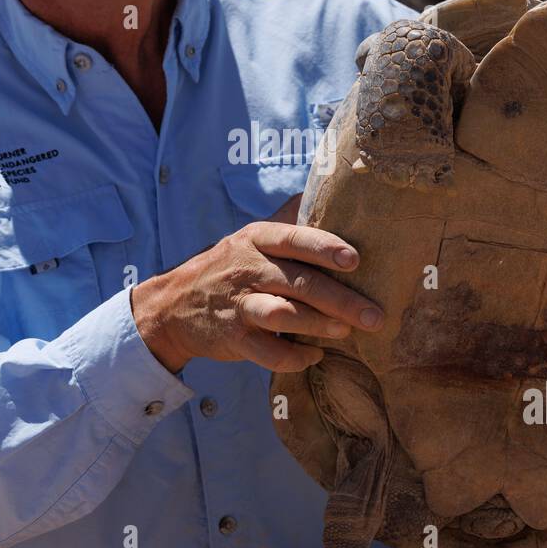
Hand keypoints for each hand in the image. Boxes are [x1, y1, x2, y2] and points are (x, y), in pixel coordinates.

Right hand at [131, 196, 383, 373]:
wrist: (172, 305)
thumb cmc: (227, 268)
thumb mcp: (249, 237)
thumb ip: (286, 221)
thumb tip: (323, 189)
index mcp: (254, 239)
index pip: (292, 239)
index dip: (324, 248)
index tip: (355, 259)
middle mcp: (246, 269)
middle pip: (297, 282)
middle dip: (340, 300)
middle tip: (374, 315)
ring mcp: (237, 304)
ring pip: (282, 315)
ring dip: (318, 325)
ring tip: (346, 332)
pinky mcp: (233, 337)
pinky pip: (267, 352)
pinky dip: (295, 358)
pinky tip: (316, 356)